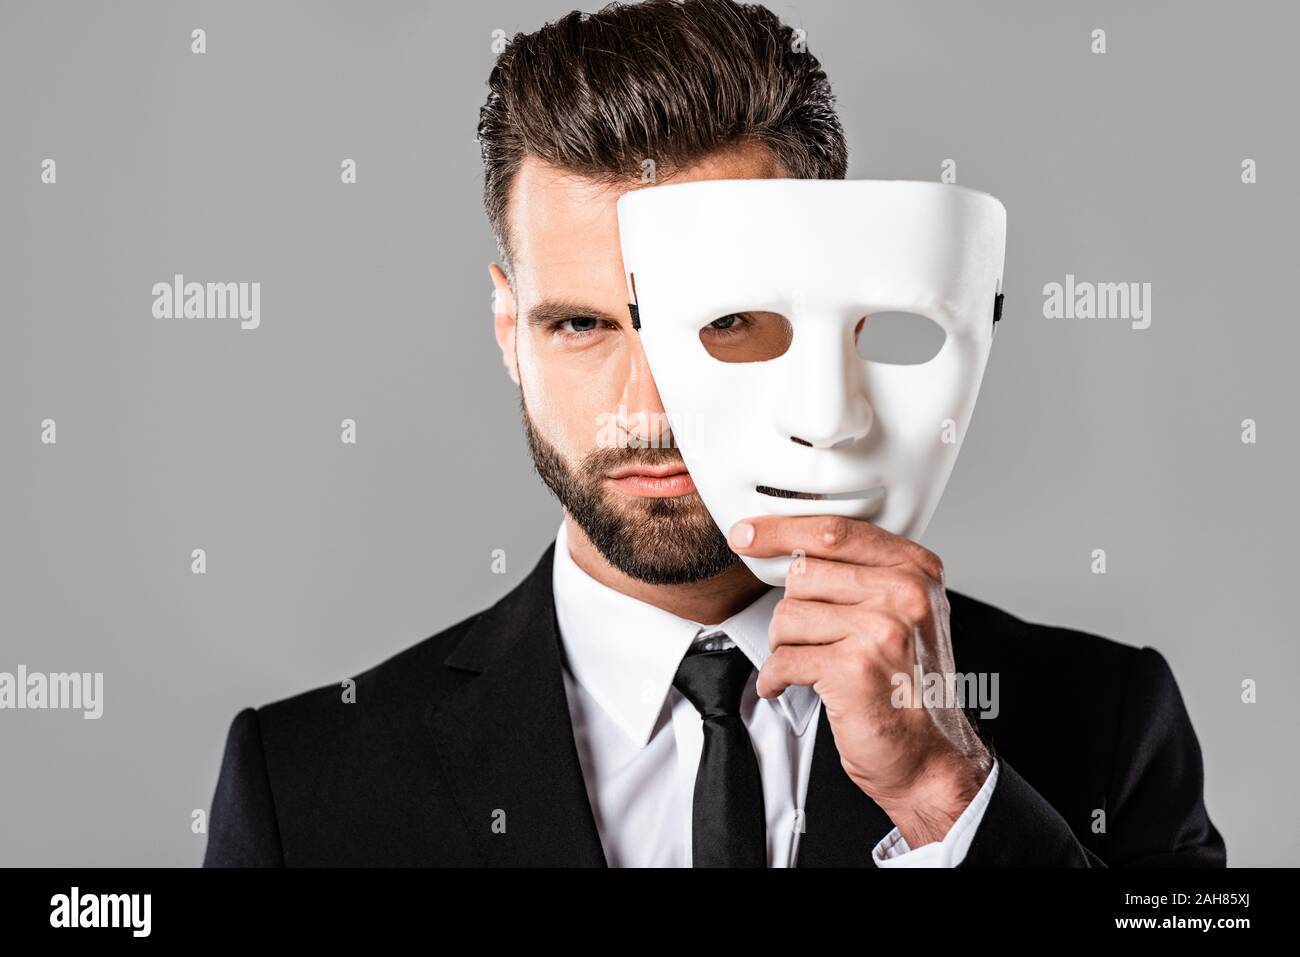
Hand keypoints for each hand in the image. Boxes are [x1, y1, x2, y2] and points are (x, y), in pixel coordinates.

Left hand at [729, 515, 993, 848]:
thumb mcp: (901, 613)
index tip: (746, 534)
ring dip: (785, 646)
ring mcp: (881, 629)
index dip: (781, 530)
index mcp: (916, 570)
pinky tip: (789, 686)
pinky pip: (783, 658)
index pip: (835, 532)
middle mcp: (904, 593)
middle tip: (809, 640)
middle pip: (803, 573)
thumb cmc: (906, 685)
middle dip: (792, 610)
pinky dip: (776, 678)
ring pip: (788, 614)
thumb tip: (788, 544)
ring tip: (813, 666)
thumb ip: (861, 573)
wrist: (927, 756)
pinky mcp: (854, 668)